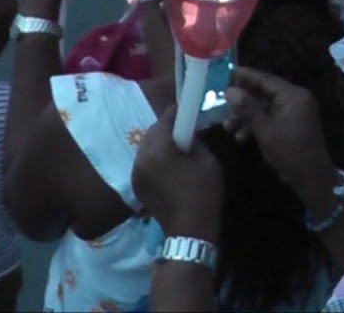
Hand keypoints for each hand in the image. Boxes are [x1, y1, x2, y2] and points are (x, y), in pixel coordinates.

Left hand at [132, 105, 223, 238]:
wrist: (189, 232)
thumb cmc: (203, 195)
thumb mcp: (208, 162)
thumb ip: (196, 140)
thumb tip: (189, 130)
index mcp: (159, 151)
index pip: (164, 119)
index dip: (177, 112)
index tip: (188, 110)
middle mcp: (141, 159)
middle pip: (152, 131)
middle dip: (167, 128)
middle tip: (185, 132)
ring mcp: (135, 173)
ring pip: (146, 146)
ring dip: (159, 143)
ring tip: (177, 151)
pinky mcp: (135, 184)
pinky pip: (143, 161)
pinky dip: (154, 158)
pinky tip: (169, 167)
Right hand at [223, 66, 336, 194]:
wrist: (312, 178)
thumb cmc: (290, 151)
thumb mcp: (265, 130)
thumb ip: (247, 108)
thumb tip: (229, 90)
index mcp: (293, 95)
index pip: (265, 79)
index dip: (245, 75)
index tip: (226, 71)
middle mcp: (296, 99)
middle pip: (264, 93)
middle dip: (242, 102)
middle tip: (220, 102)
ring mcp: (295, 112)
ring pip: (265, 108)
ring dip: (246, 116)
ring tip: (227, 127)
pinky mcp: (293, 124)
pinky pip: (271, 118)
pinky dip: (257, 125)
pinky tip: (241, 136)